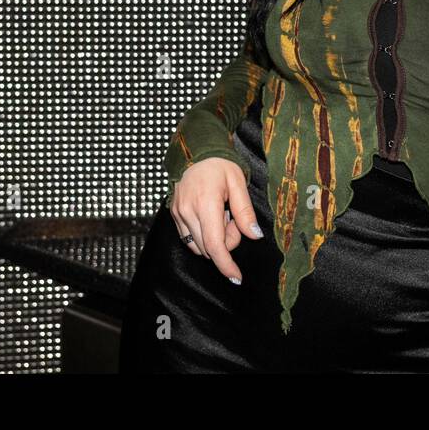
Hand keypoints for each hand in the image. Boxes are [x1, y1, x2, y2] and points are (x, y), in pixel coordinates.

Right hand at [167, 157, 263, 284]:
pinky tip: (209, 219)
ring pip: (198, 247)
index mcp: (206, 203)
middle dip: (226, 243)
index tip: (236, 277)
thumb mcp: (238, 183)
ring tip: (220, 216)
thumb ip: (245, 211)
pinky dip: (203, 237)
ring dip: (213, 241)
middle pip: (208, 248)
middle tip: (232, 220)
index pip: (215, 244)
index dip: (226, 265)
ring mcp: (178, 214)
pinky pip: (189, 239)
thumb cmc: (219, 165)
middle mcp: (188, 211)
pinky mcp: (174, 215)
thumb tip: (254, 235)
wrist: (194, 152)